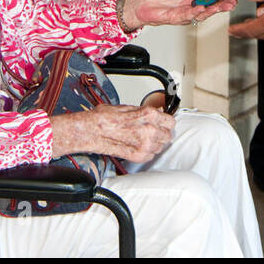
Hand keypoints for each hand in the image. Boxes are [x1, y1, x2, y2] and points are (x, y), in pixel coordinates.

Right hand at [49, 104, 175, 162]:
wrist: (92, 131)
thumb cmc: (105, 118)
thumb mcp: (128, 107)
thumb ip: (145, 112)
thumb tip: (155, 113)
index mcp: (148, 114)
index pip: (170, 121)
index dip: (166, 122)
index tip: (163, 123)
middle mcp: (150, 130)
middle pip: (168, 135)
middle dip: (162, 132)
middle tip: (154, 131)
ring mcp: (145, 145)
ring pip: (161, 146)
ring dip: (155, 143)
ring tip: (143, 138)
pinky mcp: (139, 156)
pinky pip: (151, 155)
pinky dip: (147, 151)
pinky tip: (138, 145)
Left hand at [128, 0, 237, 26]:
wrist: (142, 3)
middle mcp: (191, 5)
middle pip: (210, 6)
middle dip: (221, 5)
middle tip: (231, 3)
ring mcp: (185, 12)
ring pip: (202, 13)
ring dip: (212, 10)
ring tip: (220, 6)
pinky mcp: (177, 18)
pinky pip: (187, 15)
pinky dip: (195, 12)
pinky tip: (201, 8)